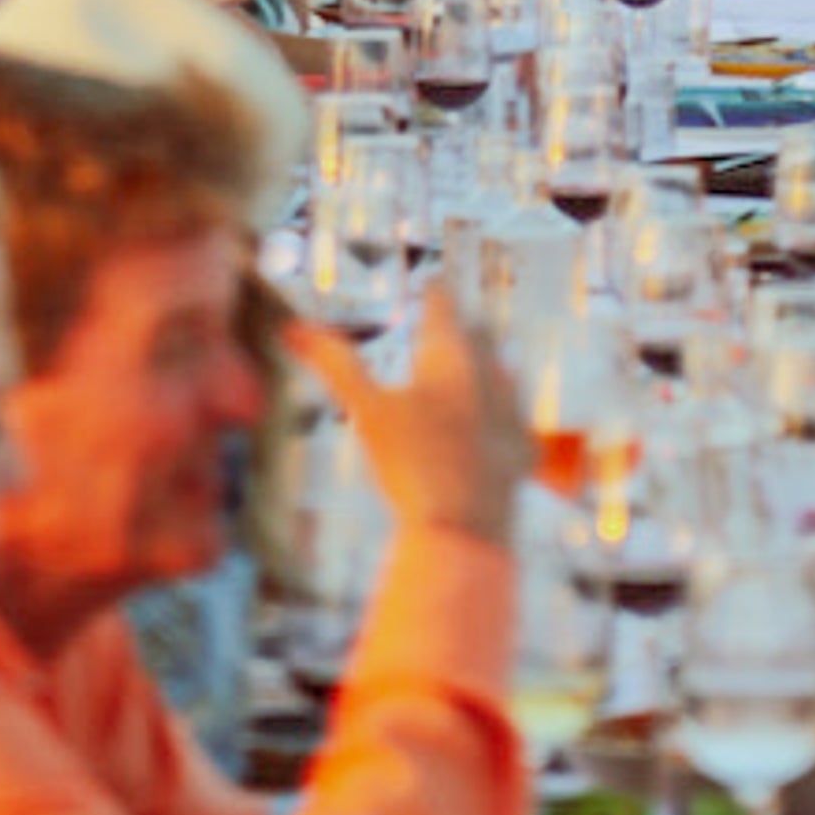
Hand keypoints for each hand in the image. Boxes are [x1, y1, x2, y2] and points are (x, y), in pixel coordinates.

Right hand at [288, 285, 524, 545]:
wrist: (462, 531)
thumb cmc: (411, 465)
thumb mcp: (366, 411)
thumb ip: (334, 365)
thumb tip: (294, 328)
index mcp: (451, 358)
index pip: (445, 307)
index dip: (435, 293)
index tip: (432, 282)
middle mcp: (489, 377)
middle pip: (479, 337)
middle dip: (462, 326)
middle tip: (450, 321)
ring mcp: (510, 415)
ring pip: (503, 374)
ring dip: (487, 365)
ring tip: (478, 365)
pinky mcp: (520, 455)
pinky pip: (518, 422)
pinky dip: (504, 416)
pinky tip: (499, 426)